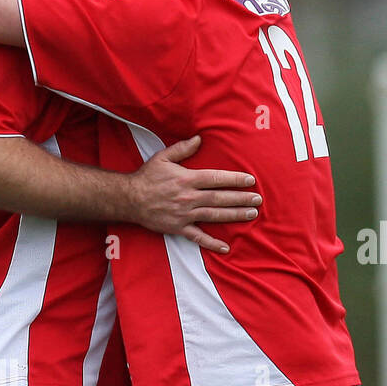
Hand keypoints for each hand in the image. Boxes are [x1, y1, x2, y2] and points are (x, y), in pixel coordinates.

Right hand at [125, 136, 259, 252]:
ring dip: (234, 215)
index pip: (216, 178)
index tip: (250, 180)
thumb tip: (200, 138)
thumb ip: (183, 148)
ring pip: (214, 215)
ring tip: (251, 214)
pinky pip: (197, 237)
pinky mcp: (178, 228)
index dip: (234, 179)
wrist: (128, 199)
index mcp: (187, 179)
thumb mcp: (163, 157)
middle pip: (219, 198)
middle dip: (240, 198)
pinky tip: (226, 247)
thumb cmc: (146, 177)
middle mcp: (188, 197)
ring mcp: (184, 214)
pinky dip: (211, 243)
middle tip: (257, 199)